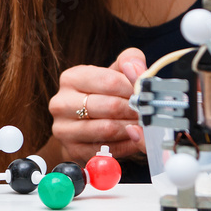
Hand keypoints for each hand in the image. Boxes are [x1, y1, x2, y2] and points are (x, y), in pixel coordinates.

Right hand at [48, 48, 146, 164]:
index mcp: (71, 78)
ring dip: (132, 128)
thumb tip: (136, 68)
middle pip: (110, 106)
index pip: (110, 81)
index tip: (146, 93)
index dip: (134, 88)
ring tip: (143, 124)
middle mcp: (61, 102)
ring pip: (108, 129)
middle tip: (149, 111)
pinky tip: (133, 137)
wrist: (81, 123)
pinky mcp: (72, 149)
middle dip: (135, 110)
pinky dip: (126, 144)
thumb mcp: (113, 71)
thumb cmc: (101, 94)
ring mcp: (63, 128)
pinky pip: (107, 149)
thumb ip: (129, 61)